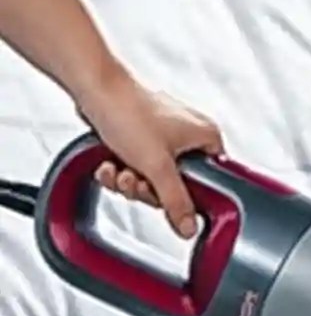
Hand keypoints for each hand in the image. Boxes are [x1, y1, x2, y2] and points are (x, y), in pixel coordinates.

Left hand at [75, 71, 223, 239]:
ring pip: (153, 176)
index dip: (188, 196)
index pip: (212, 181)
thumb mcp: (157, 167)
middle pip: (177, 183)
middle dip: (149, 188)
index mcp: (206, 137)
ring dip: (131, 180)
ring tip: (119, 170)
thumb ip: (176, 202)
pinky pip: (137, 165)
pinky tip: (110, 163)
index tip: (169, 201)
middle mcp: (189, 135)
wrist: (93, 88)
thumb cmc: (128, 111)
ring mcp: (164, 135)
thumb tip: (189, 227)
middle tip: (137, 181)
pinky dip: (121, 168)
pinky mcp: (141, 135)